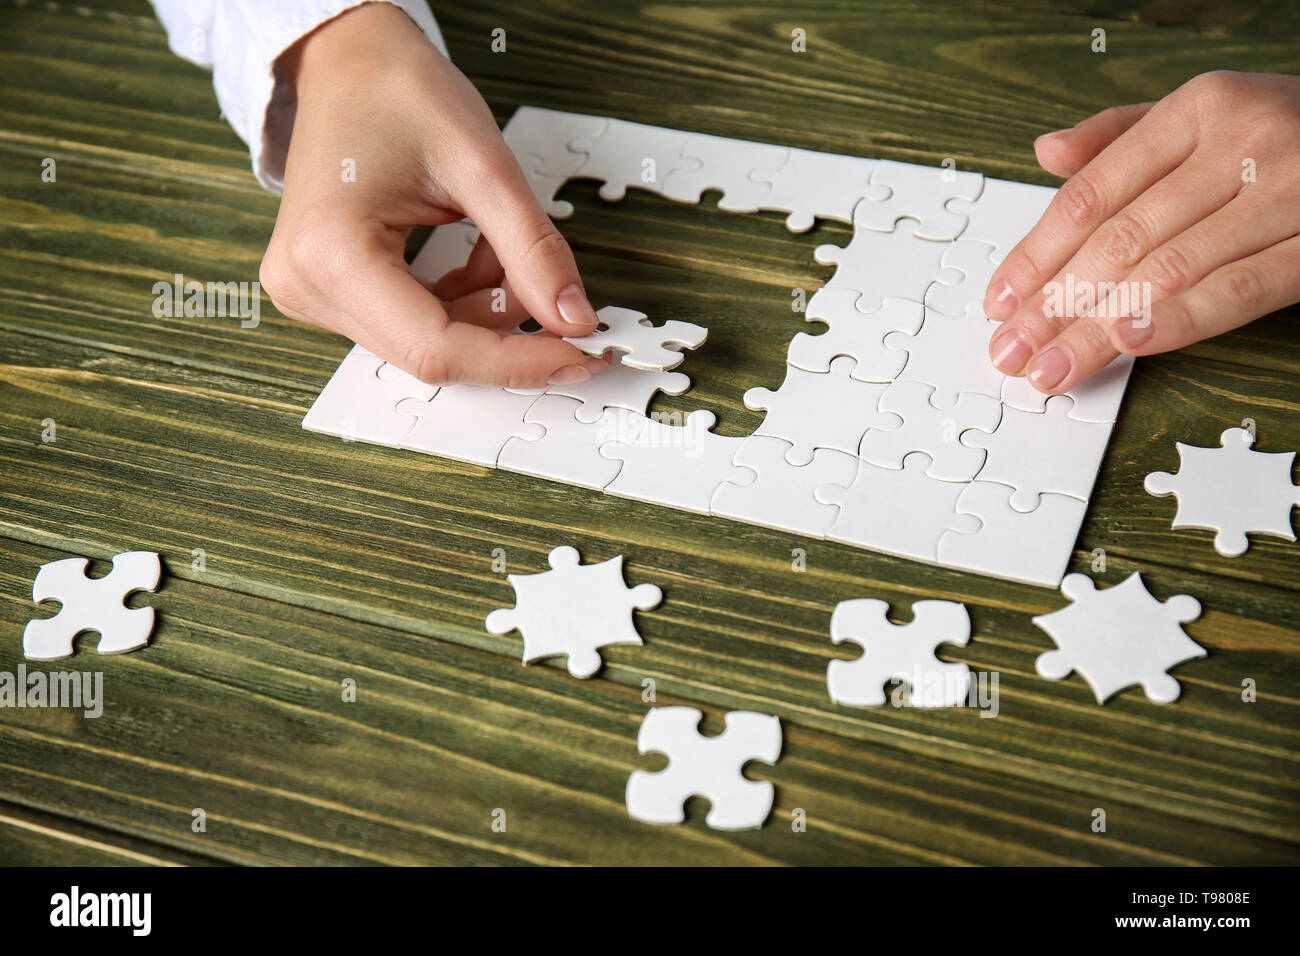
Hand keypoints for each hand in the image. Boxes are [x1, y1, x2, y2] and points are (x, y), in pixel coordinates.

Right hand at [260, 3, 606, 387]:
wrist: (348, 59)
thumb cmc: (394, 89)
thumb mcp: (482, 165)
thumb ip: (532, 249)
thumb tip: (572, 318)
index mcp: (329, 254)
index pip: (435, 347)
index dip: (515, 361)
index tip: (577, 354)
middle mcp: (308, 286)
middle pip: (433, 350)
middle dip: (507, 330)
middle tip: (566, 307)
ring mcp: (314, 293)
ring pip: (431, 341)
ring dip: (487, 308)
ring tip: (504, 245)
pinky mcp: (332, 291)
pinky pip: (417, 323)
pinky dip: (464, 300)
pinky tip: (478, 255)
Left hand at [984, 70, 1299, 392]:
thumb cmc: (1284, 129)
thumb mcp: (1205, 114)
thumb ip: (1122, 136)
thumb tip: (1046, 152)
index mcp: (1199, 109)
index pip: (1093, 194)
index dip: (1038, 254)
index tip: (1000, 301)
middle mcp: (1242, 144)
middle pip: (1120, 239)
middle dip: (1054, 304)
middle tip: (1011, 351)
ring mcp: (1287, 193)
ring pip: (1168, 271)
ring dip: (1097, 328)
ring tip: (1052, 367)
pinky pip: (1240, 290)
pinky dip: (1180, 320)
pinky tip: (1128, 343)